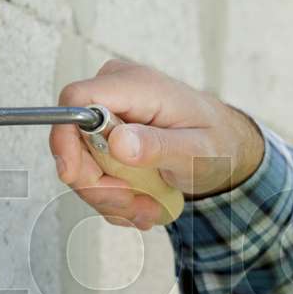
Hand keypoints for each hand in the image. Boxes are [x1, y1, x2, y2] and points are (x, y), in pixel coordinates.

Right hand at [50, 60, 263, 228]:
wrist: (227, 149)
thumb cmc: (219, 142)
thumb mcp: (198, 150)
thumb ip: (159, 146)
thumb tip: (118, 142)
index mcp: (138, 86)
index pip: (77, 100)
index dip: (66, 138)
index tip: (76, 177)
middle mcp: (116, 92)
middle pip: (73, 140)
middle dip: (99, 183)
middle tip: (135, 206)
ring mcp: (109, 113)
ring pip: (81, 163)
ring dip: (111, 196)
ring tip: (149, 207)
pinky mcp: (107, 133)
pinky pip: (92, 170)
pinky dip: (114, 194)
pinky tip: (143, 201)